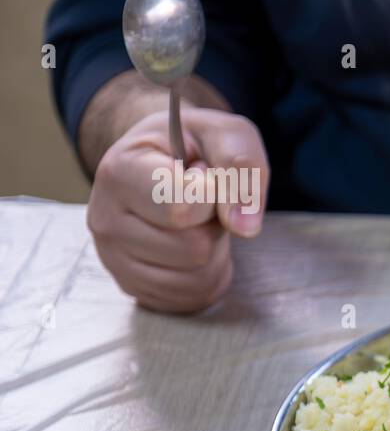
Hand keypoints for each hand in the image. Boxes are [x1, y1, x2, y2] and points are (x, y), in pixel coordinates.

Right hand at [87, 107, 269, 312]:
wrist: (158, 161)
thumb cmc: (191, 146)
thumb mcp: (223, 133)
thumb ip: (241, 166)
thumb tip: (243, 226)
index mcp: (119, 171)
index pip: (181, 207)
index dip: (214, 193)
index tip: (203, 174)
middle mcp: (105, 219)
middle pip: (194, 249)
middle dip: (214, 225)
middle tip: (201, 201)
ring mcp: (113, 258)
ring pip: (196, 278)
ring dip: (214, 250)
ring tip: (196, 221)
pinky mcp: (132, 286)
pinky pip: (192, 297)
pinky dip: (208, 274)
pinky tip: (192, 245)